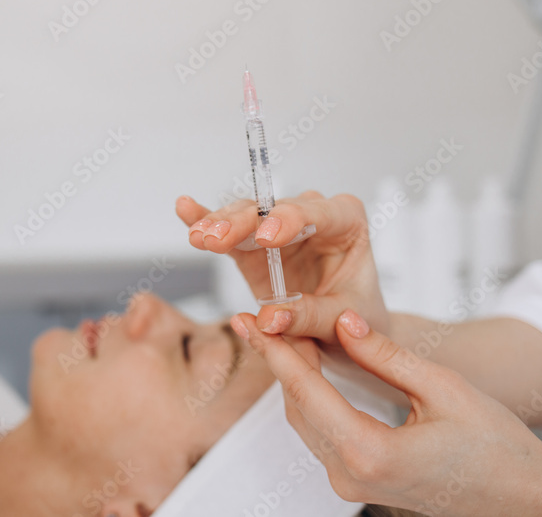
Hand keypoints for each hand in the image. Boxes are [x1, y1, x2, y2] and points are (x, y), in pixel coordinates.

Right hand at [176, 192, 387, 347]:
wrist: (346, 331)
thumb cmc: (357, 318)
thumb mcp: (342, 320)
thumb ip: (309, 315)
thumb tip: (269, 319)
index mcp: (345, 222)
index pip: (317, 213)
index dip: (290, 220)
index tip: (267, 236)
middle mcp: (311, 216)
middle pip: (273, 210)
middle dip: (244, 223)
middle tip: (219, 238)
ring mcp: (278, 227)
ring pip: (246, 216)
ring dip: (220, 225)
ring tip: (198, 237)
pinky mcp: (253, 245)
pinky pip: (229, 232)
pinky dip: (206, 220)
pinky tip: (185, 209)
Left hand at [230, 309, 541, 515]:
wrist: (526, 498)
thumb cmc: (498, 448)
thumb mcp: (443, 387)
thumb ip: (385, 354)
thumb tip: (343, 320)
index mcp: (370, 453)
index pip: (306, 391)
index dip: (275, 350)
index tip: (251, 319)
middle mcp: (352, 476)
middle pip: (298, 406)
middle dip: (278, 360)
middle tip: (260, 318)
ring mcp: (353, 484)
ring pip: (305, 422)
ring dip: (293, 379)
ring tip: (279, 335)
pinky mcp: (360, 482)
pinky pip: (322, 435)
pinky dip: (311, 399)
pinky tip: (309, 370)